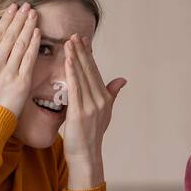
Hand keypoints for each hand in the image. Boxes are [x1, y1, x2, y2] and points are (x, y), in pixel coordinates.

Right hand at [0, 2, 40, 115]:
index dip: (5, 20)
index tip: (12, 8)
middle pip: (10, 36)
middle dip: (19, 18)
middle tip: (27, 5)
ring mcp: (10, 73)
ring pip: (20, 45)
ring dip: (28, 27)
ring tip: (34, 14)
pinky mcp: (22, 83)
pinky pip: (29, 60)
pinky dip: (34, 45)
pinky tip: (37, 33)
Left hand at [63, 34, 124, 187]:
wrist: (86, 155)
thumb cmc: (91, 135)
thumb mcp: (105, 113)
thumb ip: (112, 94)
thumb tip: (122, 79)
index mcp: (104, 98)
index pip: (95, 71)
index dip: (88, 55)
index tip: (83, 40)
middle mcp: (100, 100)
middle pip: (89, 70)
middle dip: (81, 51)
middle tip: (74, 35)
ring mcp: (91, 106)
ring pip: (82, 76)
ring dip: (75, 58)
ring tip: (69, 42)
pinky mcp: (80, 112)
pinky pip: (75, 89)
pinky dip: (72, 74)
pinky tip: (68, 61)